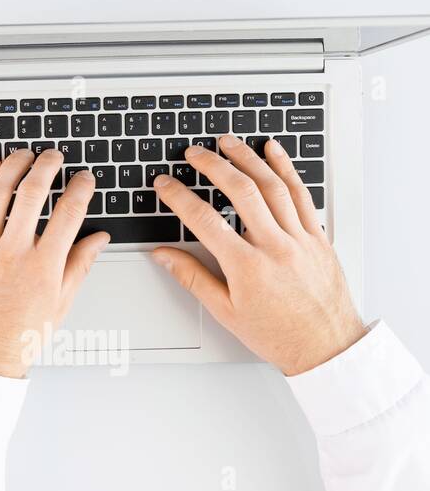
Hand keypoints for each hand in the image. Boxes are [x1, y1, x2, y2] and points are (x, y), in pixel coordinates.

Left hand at [0, 150, 110, 377]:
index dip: (81, 189)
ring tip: (23, 155)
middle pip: (32, 194)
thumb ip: (80, 265)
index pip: (69, 213)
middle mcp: (12, 254)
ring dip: (12, 167)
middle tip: (54, 156)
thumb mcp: (60, 304)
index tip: (84, 179)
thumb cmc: (18, 335)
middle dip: (47, 167)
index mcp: (43, 267)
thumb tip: (99, 238)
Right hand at [152, 135, 364, 375]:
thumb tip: (163, 255)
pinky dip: (287, 168)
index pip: (204, 220)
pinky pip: (302, 194)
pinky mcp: (318, 237)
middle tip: (194, 153)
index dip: (179, 197)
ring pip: (272, 186)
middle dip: (213, 166)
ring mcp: (300, 239)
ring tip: (228, 142)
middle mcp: (275, 247)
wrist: (327, 348)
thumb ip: (192, 278)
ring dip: (247, 158)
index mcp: (247, 268)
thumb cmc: (278, 334)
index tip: (165, 184)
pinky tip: (273, 151)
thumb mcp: (226, 312)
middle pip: (241, 191)